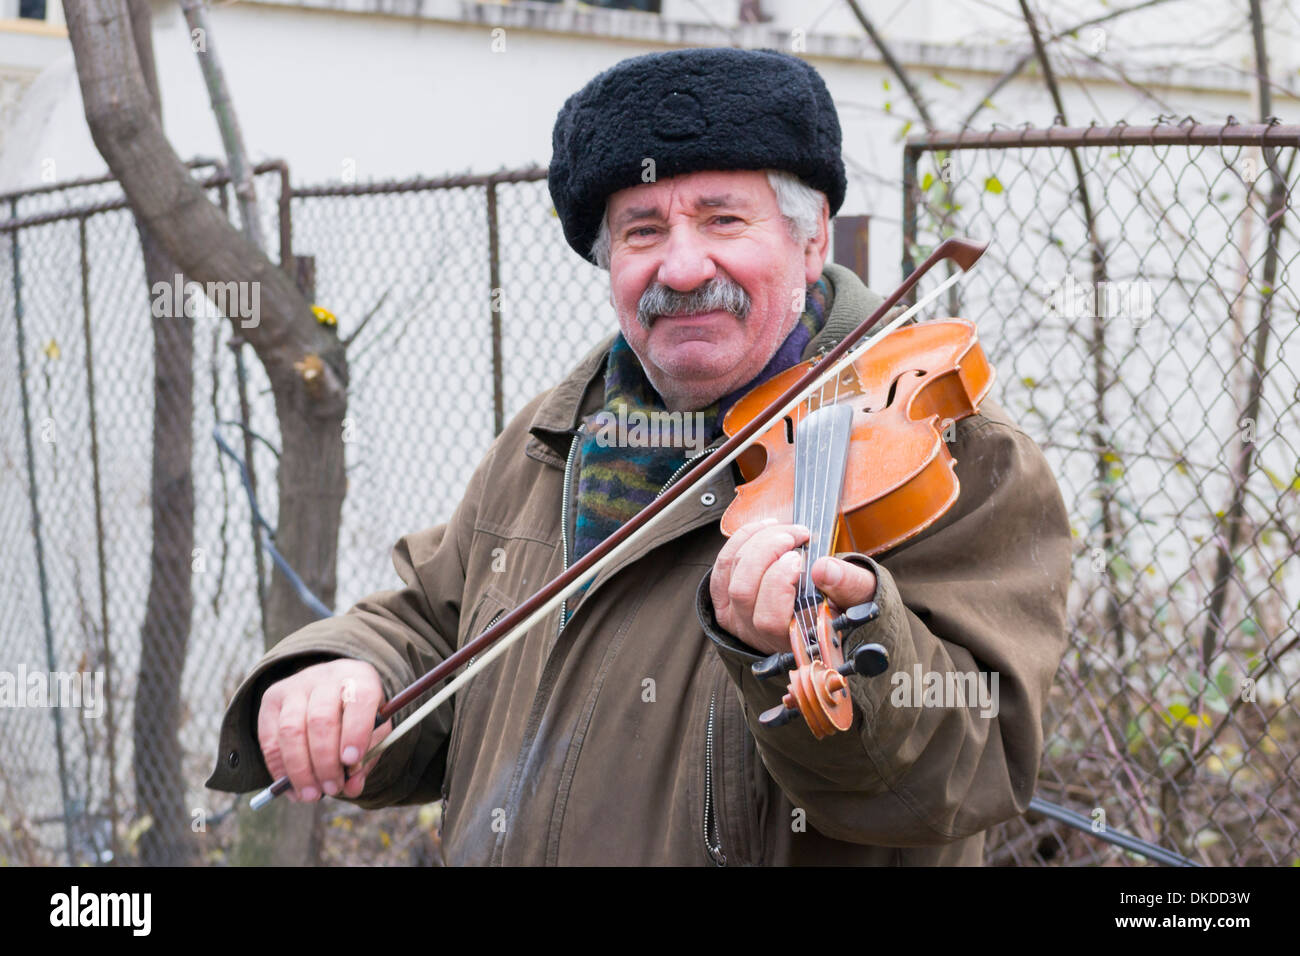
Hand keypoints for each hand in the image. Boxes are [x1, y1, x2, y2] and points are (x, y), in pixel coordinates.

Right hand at [257, 659, 391, 801]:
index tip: (351, 762)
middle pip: (321, 719)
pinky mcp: (271, 699)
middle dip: (325, 762)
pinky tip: (292, 789)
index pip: (359, 700)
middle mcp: (326, 677)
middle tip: (332, 789)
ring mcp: (295, 686)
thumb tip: (351, 787)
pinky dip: (279, 770)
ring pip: (291, 730)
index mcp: (360, 678)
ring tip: (312, 795)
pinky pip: (269, 740)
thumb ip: (366, 758)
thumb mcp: (373, 731)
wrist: (331, 687)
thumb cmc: (357, 714)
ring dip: (300, 770)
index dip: (355, 732)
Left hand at [711, 519, 877, 656]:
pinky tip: (764, 528)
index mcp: (790, 640)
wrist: (828, 606)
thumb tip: (823, 568)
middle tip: (795, 535)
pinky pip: (723, 565)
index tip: (800, 558)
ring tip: (786, 531)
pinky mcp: (725, 598)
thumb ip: (848, 583)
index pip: (769, 619)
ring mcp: (736, 617)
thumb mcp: (859, 596)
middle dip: (767, 552)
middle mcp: (756, 634)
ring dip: (757, 541)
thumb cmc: (844, 603)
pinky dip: (741, 540)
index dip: (779, 583)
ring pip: (732, 574)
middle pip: (744, 590)